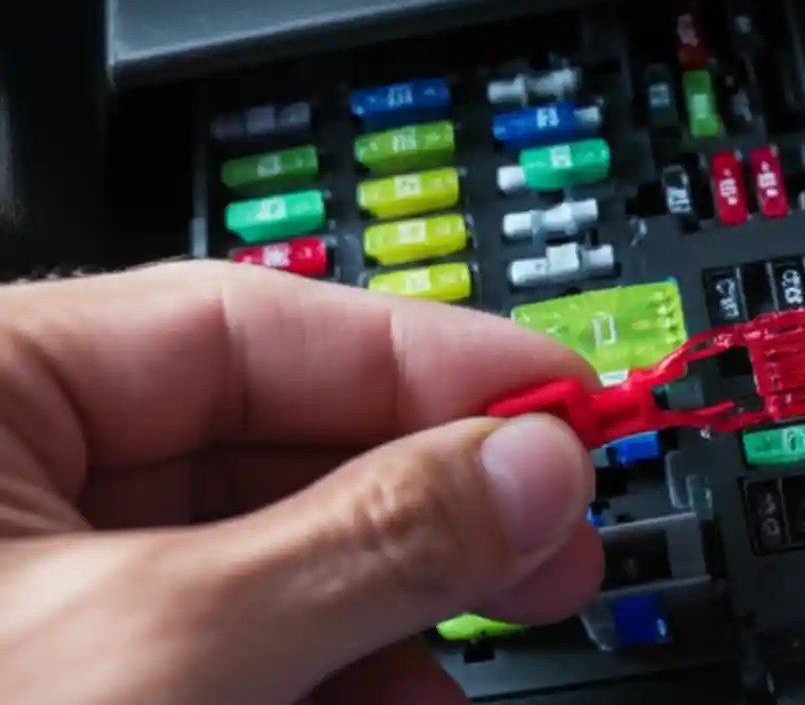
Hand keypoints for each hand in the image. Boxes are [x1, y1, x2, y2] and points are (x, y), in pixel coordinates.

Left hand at [0, 261, 600, 703]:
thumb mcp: (163, 649)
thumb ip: (365, 537)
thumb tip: (527, 459)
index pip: (257, 326)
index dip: (432, 360)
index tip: (559, 400)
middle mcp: (10, 473)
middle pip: (278, 440)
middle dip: (430, 492)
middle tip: (553, 527)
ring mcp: (46, 587)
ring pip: (270, 552)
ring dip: (395, 602)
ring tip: (480, 650)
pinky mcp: (81, 676)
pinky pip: (238, 642)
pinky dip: (335, 671)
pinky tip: (399, 700)